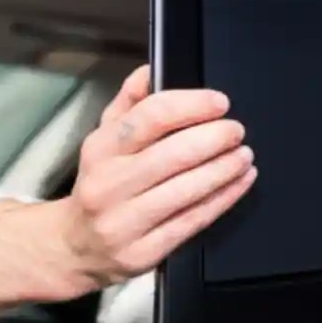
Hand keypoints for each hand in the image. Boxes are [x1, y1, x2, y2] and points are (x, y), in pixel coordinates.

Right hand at [61, 65, 256, 286]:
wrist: (77, 247)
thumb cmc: (100, 187)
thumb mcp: (103, 141)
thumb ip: (129, 103)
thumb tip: (151, 71)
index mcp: (101, 149)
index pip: (150, 117)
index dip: (191, 105)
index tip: (219, 102)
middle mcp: (109, 184)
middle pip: (174, 154)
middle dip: (215, 138)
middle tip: (236, 130)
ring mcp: (125, 221)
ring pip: (187, 190)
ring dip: (224, 169)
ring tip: (244, 156)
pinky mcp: (144, 251)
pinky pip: (192, 221)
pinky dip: (223, 199)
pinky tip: (239, 183)